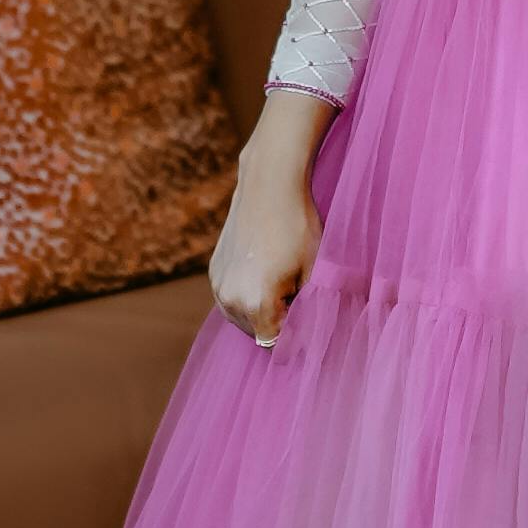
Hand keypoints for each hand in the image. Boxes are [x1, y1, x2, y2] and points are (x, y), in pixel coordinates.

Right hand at [209, 93, 327, 343]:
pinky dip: (248, 294)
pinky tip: (266, 269)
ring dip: (262, 310)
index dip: (295, 333)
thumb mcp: (313, 274)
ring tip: (282, 278)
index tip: (308, 313)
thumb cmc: (299, 228)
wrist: (269, 184)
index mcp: (256, 303)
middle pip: (258, 333)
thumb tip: (304, 335)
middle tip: (297, 290)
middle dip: (278, 321)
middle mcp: (230, 299)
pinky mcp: (214, 272)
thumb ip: (306, 311)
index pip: (276, 343)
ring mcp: (218, 285)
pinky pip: (232, 298)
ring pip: (243, 317)